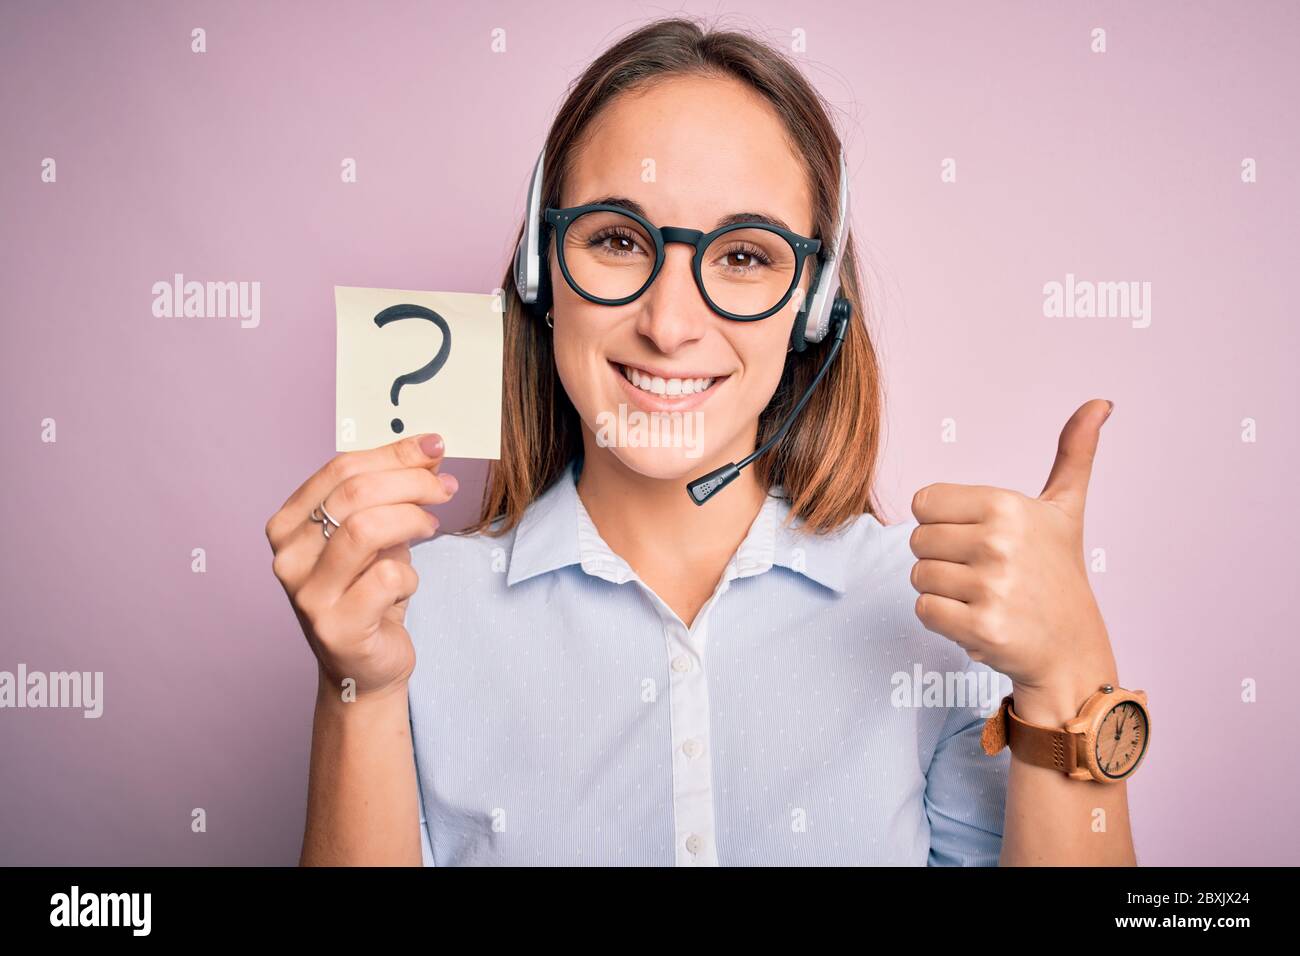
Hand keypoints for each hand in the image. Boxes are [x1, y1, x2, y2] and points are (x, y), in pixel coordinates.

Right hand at [265, 433, 458, 700]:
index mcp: (288, 525)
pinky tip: (408, 584)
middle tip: (445, 486)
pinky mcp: (336, 627)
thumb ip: (390, 495)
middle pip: (354, 493)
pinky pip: (386, 579)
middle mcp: (287, 557)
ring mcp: (307, 594)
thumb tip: (428, 451)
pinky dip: (410, 575)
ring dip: (412, 519)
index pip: (339, 469)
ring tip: (432, 525)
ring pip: (365, 529)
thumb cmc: (369, 594)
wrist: (364, 667)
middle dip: (411, 482)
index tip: (434, 446)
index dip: (393, 452)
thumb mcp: (375, 536)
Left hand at [908, 400, 1117, 721]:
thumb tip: (1100, 403)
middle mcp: (998, 542)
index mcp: (1006, 505)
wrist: (1073, 650)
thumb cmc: (1059, 574)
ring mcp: (990, 586)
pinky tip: (977, 621)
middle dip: (942, 559)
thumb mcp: (1065, 509)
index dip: (944, 523)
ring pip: (918, 577)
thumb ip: (1073, 453)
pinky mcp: (980, 628)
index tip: (979, 539)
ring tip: (983, 597)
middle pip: (916, 541)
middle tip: (983, 573)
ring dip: (943, 592)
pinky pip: (924, 611)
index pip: (923, 503)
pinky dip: (943, 621)